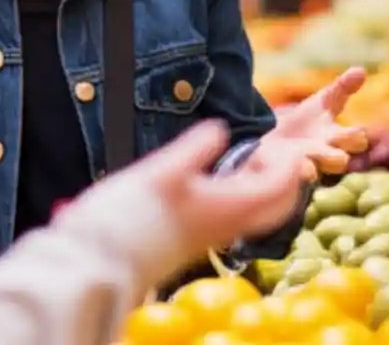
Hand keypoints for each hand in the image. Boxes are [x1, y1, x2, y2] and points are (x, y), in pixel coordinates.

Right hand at [55, 121, 318, 282]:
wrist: (102, 259)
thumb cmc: (131, 216)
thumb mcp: (163, 170)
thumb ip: (195, 148)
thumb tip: (220, 128)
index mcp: (230, 207)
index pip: (283, 185)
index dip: (286, 159)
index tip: (267, 141)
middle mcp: (229, 226)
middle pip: (280, 205)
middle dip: (282, 176)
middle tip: (261, 151)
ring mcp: (214, 235)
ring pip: (259, 213)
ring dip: (261, 185)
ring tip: (239, 161)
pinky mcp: (197, 239)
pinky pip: (236, 217)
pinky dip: (240, 195)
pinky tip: (213, 179)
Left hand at [262, 67, 368, 174]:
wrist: (277, 143)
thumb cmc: (307, 122)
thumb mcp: (324, 102)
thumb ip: (343, 88)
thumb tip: (361, 70)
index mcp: (336, 137)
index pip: (357, 140)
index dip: (357, 137)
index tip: (357, 132)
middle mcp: (324, 155)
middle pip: (340, 161)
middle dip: (337, 155)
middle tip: (334, 146)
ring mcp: (305, 164)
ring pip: (315, 172)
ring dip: (315, 165)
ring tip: (308, 160)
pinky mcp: (286, 171)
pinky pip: (292, 177)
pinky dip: (294, 172)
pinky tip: (291, 164)